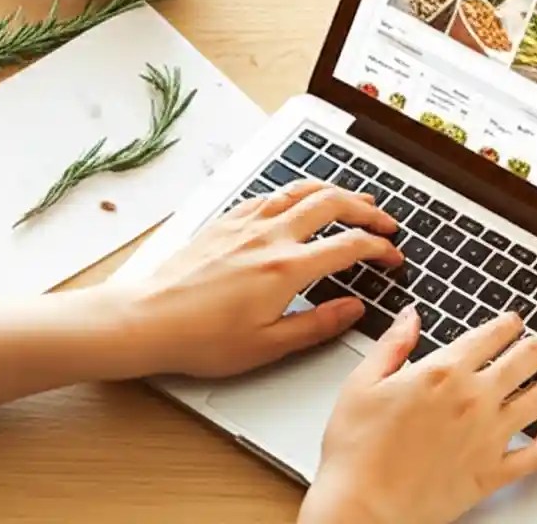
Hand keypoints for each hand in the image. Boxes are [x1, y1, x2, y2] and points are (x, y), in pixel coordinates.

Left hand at [102, 180, 401, 378]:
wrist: (145, 320)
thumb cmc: (200, 339)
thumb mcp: (268, 345)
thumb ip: (318, 324)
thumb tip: (353, 309)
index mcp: (286, 268)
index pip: (349, 245)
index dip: (380, 248)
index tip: (392, 257)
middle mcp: (269, 237)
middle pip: (332, 203)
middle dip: (367, 209)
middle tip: (385, 222)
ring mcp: (246, 224)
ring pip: (301, 190)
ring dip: (334, 191)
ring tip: (353, 199)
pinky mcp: (225, 222)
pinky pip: (270, 195)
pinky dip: (295, 192)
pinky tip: (298, 200)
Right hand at [299, 309, 536, 523]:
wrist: (362, 507)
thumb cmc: (356, 451)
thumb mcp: (362, 383)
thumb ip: (392, 345)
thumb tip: (410, 316)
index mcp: (442, 372)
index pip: (490, 336)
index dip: (509, 324)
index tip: (515, 322)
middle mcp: (474, 399)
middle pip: (525, 361)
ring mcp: (489, 436)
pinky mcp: (493, 472)